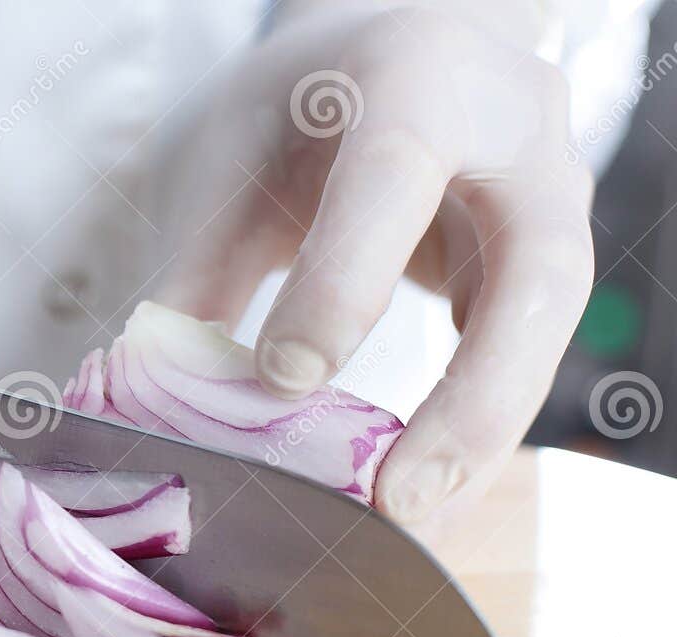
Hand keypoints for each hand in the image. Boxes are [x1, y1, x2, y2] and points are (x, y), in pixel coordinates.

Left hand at [153, 5, 593, 521]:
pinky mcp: (546, 259)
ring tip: (411, 518)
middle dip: (473, 399)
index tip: (284, 380)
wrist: (399, 51)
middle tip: (399, 499)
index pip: (393, 176)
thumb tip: (151, 397)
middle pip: (535, 272)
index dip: (342, 283)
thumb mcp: (233, 154)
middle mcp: (516, 130)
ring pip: (549, 327)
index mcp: (418, 75)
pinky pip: (526, 349)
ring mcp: (553, 195)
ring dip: (483, 434)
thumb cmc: (304, 104)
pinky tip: (420, 487)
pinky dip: (474, 426)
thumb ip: (200, 266)